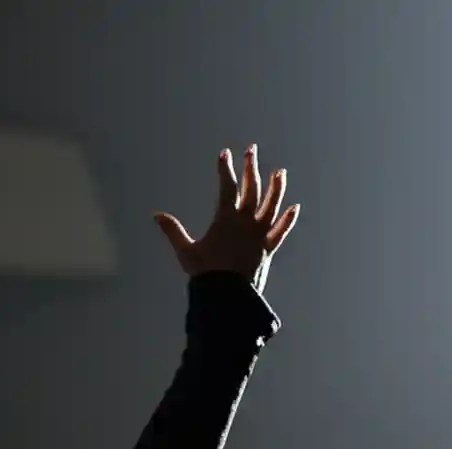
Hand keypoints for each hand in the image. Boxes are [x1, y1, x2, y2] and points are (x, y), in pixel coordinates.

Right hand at [154, 144, 299, 292]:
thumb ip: (172, 230)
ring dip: (276, 188)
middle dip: (250, 168)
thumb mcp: (185, 250)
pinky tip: (294, 207)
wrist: (227, 295)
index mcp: (225, 219)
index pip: (227, 187)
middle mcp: (246, 222)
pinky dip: (288, 219)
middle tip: (251, 150)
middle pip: (251, 189)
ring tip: (280, 173)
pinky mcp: (268, 248)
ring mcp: (259, 234)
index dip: (225, 169)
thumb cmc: (205, 273)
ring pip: (271, 205)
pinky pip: (281, 230)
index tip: (224, 154)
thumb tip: (156, 215)